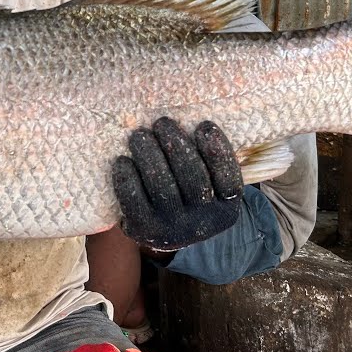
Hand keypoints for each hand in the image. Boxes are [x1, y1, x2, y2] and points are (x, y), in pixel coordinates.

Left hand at [113, 117, 243, 251]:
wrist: (164, 233)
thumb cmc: (187, 194)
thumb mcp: (209, 184)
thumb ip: (207, 159)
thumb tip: (193, 118)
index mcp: (226, 209)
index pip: (229, 180)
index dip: (218, 151)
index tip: (204, 125)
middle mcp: (203, 223)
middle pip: (192, 179)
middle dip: (176, 145)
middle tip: (162, 122)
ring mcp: (174, 229)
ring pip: (163, 188)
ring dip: (149, 156)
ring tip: (139, 135)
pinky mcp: (145, 230)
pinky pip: (135, 203)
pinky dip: (128, 179)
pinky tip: (123, 161)